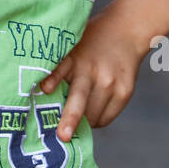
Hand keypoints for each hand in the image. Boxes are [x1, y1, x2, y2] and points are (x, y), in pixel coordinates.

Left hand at [36, 7, 143, 142]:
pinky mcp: (124, 92)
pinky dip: (97, 119)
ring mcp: (110, 83)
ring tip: (79, 114)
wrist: (126, 31)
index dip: (52, 80)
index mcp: (74, 58)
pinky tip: (94, 109)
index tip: (45, 90)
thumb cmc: (90, 43)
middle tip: (63, 136)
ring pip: (93, 115)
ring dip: (84, 121)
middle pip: (79, 101)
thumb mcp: (71, 47)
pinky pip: (107, 118)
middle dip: (70, 120)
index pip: (60, 69)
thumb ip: (59, 68)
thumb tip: (42, 98)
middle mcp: (93, 71)